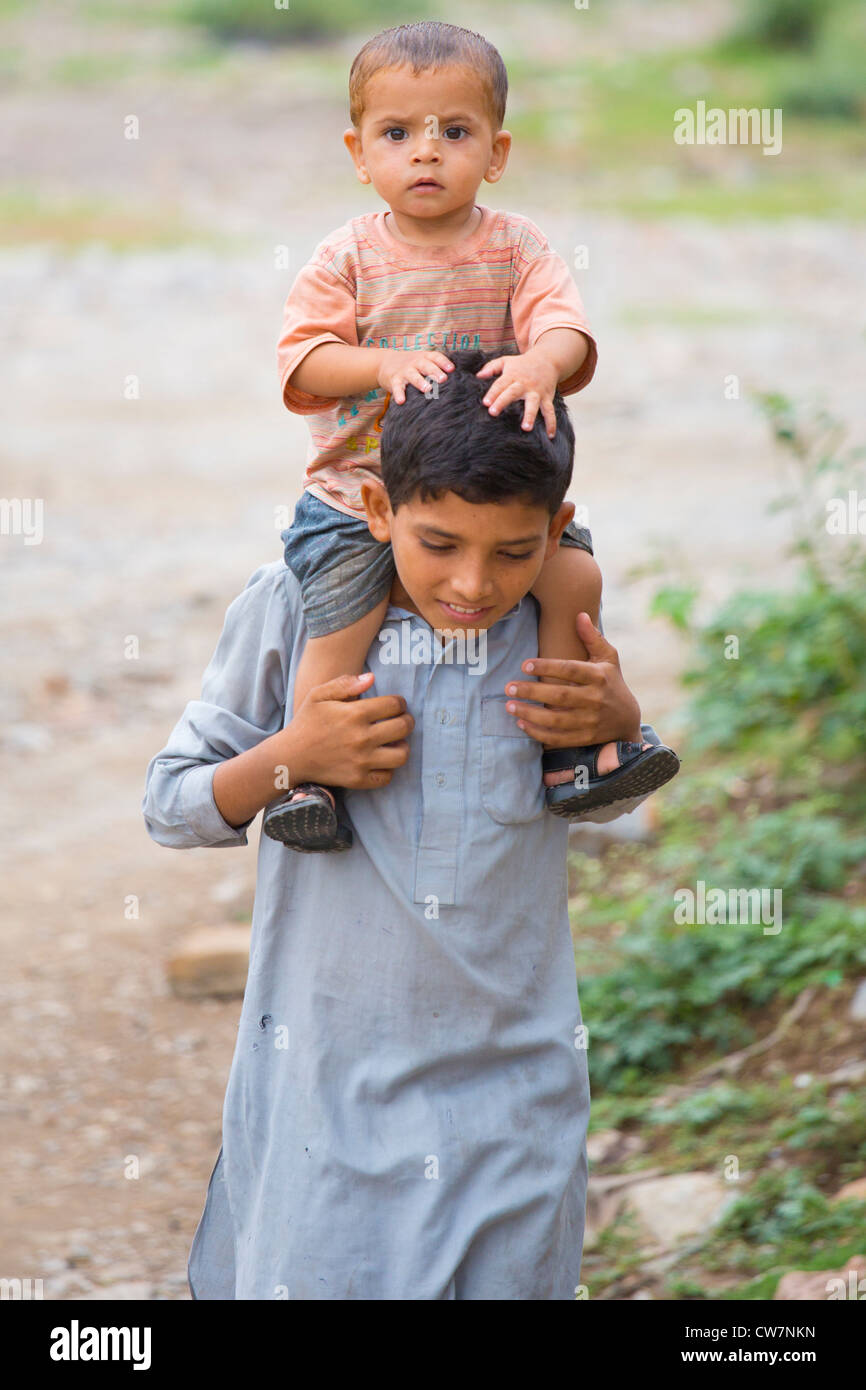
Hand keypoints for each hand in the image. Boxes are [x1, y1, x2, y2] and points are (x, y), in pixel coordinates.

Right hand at [289, 671, 414, 788]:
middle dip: (407, 721)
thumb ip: (345, 684)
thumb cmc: (306, 722)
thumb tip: (371, 678)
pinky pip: (386, 777)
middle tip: (401, 721)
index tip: (396, 705)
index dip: (400, 702)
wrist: (290, 756)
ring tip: (394, 742)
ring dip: (402, 746)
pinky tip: (380, 761)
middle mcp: (361, 738)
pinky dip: (388, 770)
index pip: (395, 704)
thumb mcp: (318, 695)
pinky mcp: (357, 779)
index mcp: (354, 714)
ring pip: (401, 755)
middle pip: (403, 727)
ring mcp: (361, 761)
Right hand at [377, 349, 454, 403]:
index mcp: (425, 357)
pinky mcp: (394, 380)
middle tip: (443, 379)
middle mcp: (415, 362)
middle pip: (426, 365)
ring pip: (413, 375)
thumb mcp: (423, 361)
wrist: (385, 362)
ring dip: (420, 382)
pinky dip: (399, 394)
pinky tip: (401, 401)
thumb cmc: (412, 365)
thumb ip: (437, 368)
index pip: (436, 357)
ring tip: (427, 389)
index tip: (452, 369)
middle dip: (434, 371)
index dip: (444, 362)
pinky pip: (397, 387)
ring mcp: (405, 371)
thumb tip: (460, 380)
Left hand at [475, 349, 559, 436]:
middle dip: (503, 402)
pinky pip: (550, 411)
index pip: (500, 384)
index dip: (493, 393)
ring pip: (533, 404)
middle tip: (493, 413)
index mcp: (512, 376)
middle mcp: (524, 385)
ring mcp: (536, 392)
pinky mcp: (547, 398)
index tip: (485, 403)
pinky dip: (551, 423)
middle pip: (512, 393)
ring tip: (526, 428)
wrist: (547, 360)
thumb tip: (478, 376)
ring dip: (530, 416)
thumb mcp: (506, 361)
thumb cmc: (522, 364)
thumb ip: (491, 367)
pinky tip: (550, 435)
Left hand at [502, 613, 641, 746]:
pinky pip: (558, 738)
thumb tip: (579, 614)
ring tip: (509, 706)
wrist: (627, 719)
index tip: (524, 664)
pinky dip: (538, 733)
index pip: (570, 670)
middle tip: (509, 687)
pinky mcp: (584, 738)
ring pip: (556, 720)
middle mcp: (595, 699)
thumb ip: (592, 638)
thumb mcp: (608, 658)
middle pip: (559, 695)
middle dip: (531, 692)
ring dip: (530, 714)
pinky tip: (521, 723)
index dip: (547, 667)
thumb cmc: (612, 682)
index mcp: (599, 677)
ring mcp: (590, 721)